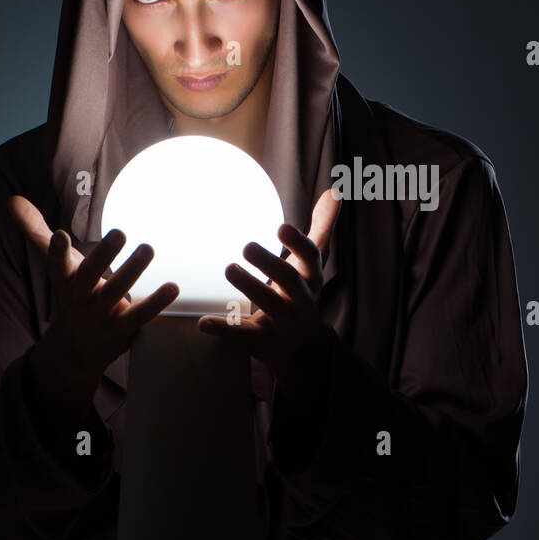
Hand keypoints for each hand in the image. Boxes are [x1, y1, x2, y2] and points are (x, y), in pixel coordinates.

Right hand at [8, 195, 179, 421]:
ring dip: (131, 271)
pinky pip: (138, 316)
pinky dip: (155, 302)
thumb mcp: (57, 266)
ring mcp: (99, 316)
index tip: (60, 235)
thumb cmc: (72, 294)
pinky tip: (172, 286)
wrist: (75, 351)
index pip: (56, 265)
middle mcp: (79, 298)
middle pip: (88, 278)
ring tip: (148, 247)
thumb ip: (36, 231)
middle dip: (102, 256)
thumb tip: (11, 199)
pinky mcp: (120, 330)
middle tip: (120, 232)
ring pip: (114, 294)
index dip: (56, 252)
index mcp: (64, 280)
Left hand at [197, 187, 341, 392]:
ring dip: (250, 287)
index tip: (281, 228)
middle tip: (247, 246)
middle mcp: (303, 299)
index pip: (311, 258)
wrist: (303, 348)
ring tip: (229, 269)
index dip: (298, 244)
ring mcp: (285, 321)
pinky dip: (225, 329)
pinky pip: (244, 334)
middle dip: (270, 263)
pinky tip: (203, 322)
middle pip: (289, 280)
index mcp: (312, 277)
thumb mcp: (313, 263)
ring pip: (269, 305)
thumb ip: (321, 228)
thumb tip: (335, 191)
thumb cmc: (301, 292)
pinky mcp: (265, 341)